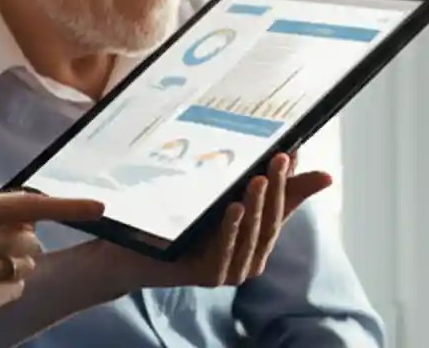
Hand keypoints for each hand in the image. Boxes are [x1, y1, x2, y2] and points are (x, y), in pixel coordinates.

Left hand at [100, 153, 331, 289]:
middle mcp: (250, 256)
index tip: (294, 153)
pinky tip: (234, 209)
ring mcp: (232, 270)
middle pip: (269, 221)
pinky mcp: (210, 277)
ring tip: (259, 180)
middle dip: (277, 189)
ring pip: (250, 236)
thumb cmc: (181, 223)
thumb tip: (292, 151)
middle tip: (279, 159)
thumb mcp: (217, 198)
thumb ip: (252, 182)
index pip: (281, 208)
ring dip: (256, 207)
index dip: (291, 182)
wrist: (134, 252)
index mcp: (256, 237)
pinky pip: (224, 253)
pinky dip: (231, 231)